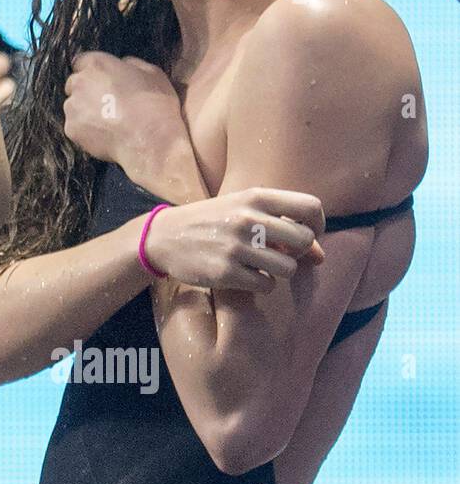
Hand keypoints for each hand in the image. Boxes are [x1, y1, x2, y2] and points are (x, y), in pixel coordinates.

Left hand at [63, 51, 184, 171]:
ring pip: (74, 107)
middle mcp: (79, 83)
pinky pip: (75, 127)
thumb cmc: (154, 104)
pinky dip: (86, 130)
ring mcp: (73, 107)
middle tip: (106, 103)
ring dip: (85, 111)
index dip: (93, 72)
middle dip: (86, 91)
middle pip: (75, 84)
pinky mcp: (71, 130)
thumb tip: (123, 64)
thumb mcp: (151, 72)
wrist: (150, 139)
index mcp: (97, 65)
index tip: (102, 81)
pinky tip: (104, 134)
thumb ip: (130, 64)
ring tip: (107, 122)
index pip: (83, 62)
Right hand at [144, 187, 326, 291]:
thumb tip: (320, 256)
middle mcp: (248, 219)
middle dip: (297, 253)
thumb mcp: (242, 211)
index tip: (306, 234)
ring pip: (288, 268)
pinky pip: (266, 286)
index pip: (310, 207)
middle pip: (303, 241)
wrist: (163, 236)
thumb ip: (281, 227)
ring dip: (278, 271)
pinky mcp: (225, 272)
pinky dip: (260, 284)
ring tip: (259, 265)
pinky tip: (244, 275)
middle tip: (280, 253)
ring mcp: (236, 247)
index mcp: (255, 197)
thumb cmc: (210, 220)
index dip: (317, 224)